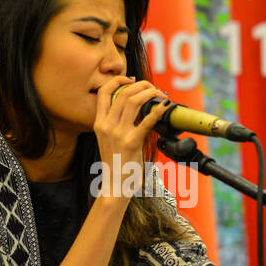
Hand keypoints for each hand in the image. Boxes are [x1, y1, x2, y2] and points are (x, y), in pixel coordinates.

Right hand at [93, 77, 169, 199]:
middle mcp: (106, 126)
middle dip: (141, 85)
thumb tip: (137, 106)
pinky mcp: (131, 143)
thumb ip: (117, 122)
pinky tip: (166, 106)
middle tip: (153, 88)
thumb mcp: (109, 138)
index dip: (117, 81)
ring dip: (150, 94)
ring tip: (160, 94)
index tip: (131, 79)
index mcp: (99, 123)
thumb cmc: (116, 162)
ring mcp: (118, 134)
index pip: (103, 92)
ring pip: (133, 101)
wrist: (115, 185)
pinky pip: (147, 121)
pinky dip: (158, 110)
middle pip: (123, 93)